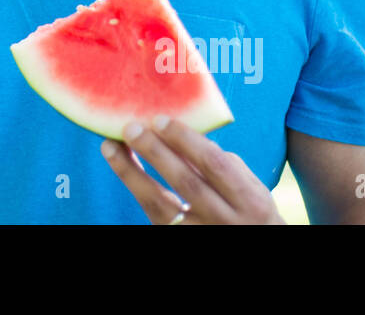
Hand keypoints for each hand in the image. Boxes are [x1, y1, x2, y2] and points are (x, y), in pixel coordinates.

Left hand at [101, 115, 285, 224]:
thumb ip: (222, 164)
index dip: (186, 140)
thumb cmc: (249, 210)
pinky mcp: (180, 240)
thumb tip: (183, 131)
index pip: (215, 164)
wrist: (254, 244)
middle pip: (186, 183)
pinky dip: (137, 189)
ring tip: (111, 147)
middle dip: (155, 152)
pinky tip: (124, 169)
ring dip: (132, 172)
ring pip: (161, 204)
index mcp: (250, 200)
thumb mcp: (250, 188)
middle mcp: (227, 220)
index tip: (159, 119)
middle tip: (130, 128)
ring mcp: (202, 234)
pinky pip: (155, 215)